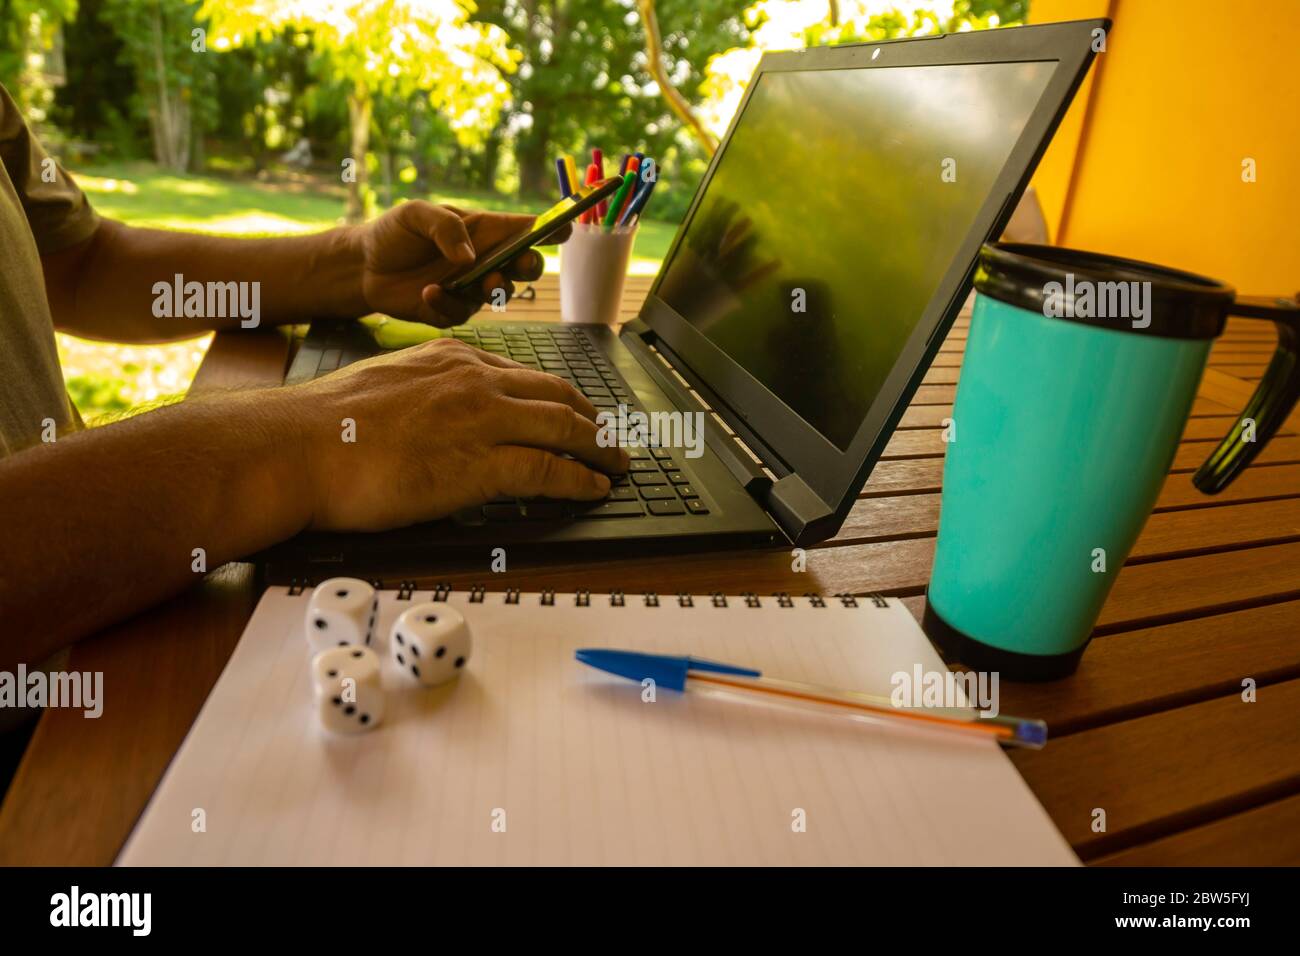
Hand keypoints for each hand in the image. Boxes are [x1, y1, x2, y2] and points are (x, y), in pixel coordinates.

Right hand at [288, 338, 629, 530]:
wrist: (298, 447)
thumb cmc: (328, 427)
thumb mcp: (388, 385)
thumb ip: (428, 393)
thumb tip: (443, 417)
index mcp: (452, 358)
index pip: (525, 375)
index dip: (561, 397)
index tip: (577, 411)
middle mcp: (475, 381)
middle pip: (558, 395)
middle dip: (594, 419)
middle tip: (612, 439)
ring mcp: (481, 419)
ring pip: (564, 428)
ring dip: (600, 449)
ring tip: (618, 465)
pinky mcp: (479, 464)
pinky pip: (549, 470)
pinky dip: (581, 480)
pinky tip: (595, 489)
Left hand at [355, 201, 570, 326]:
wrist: (363, 268)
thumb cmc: (393, 233)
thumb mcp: (414, 215)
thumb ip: (444, 227)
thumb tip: (469, 256)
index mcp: (484, 231)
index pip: (525, 230)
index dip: (550, 230)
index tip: (566, 229)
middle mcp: (485, 261)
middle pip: (524, 266)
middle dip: (529, 265)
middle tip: (522, 263)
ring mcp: (471, 289)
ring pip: (500, 293)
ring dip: (495, 288)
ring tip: (481, 281)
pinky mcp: (452, 311)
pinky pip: (462, 313)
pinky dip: (447, 304)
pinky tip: (428, 292)